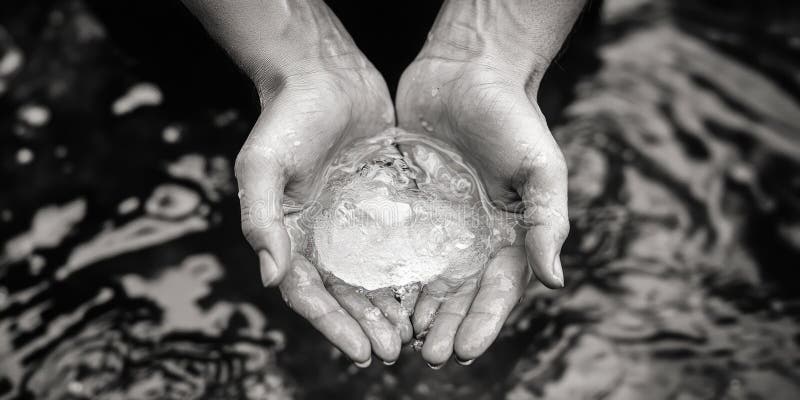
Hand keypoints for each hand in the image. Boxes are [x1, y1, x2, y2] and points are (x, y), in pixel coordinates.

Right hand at [236, 62, 414, 364]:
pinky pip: (396, 244)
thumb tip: (270, 276)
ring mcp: (351, 222)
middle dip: (365, 325)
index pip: (308, 292)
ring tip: (413, 336)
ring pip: (371, 276)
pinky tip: (430, 289)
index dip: (332, 324)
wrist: (323, 75)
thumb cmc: (285, 118)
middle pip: (343, 293)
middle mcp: (320, 236)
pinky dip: (409, 270)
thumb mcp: (262, 165)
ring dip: (388, 308)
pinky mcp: (381, 204)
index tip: (360, 350)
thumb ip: (262, 219)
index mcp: (289, 235)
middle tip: (393, 352)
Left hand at [395, 51, 569, 365]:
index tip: (463, 349)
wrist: (469, 69)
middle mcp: (475, 238)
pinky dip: (389, 276)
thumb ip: (547, 223)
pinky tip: (375, 298)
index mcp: (511, 235)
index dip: (483, 322)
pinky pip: (397, 247)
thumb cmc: (513, 116)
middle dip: (446, 327)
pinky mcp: (409, 206)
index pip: (499, 290)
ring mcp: (440, 225)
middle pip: (460, 295)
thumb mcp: (540, 167)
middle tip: (427, 354)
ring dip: (416, 313)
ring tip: (401, 340)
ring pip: (427, 280)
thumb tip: (553, 280)